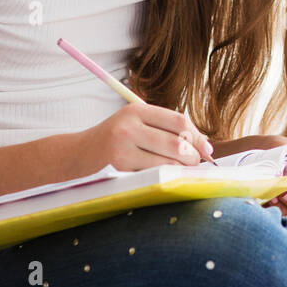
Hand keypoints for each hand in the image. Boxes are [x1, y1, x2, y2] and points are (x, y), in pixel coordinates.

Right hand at [72, 102, 212, 173]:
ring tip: (180, 170)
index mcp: (137, 110)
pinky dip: (163, 176)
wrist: (79, 153)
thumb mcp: (136, 124)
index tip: (207, 149)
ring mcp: (123, 147)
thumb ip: (164, 129)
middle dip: (192, 157)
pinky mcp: (119, 166)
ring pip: (167, 162)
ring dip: (180, 169)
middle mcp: (129, 125)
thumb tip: (204, 144)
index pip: (178, 122)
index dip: (198, 137)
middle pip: (177, 143)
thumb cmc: (115, 140)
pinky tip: (160, 175)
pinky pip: (153, 174)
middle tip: (194, 163)